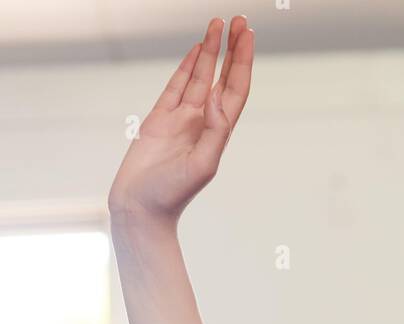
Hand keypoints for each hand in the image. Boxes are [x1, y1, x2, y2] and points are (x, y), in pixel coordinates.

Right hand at [107, 16, 253, 224]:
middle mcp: (203, 122)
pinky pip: (177, 85)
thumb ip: (216, 131)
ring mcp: (182, 119)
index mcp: (217, 132)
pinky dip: (187, 66)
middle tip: (240, 20)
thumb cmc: (172, 194)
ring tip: (218, 23)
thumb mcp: (203, 164)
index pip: (236, 89)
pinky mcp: (159, 119)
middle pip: (223, 77)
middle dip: (233, 49)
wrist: (141, 207)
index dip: (243, 62)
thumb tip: (217, 96)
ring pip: (200, 76)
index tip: (248, 35)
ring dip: (210, 50)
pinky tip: (196, 50)